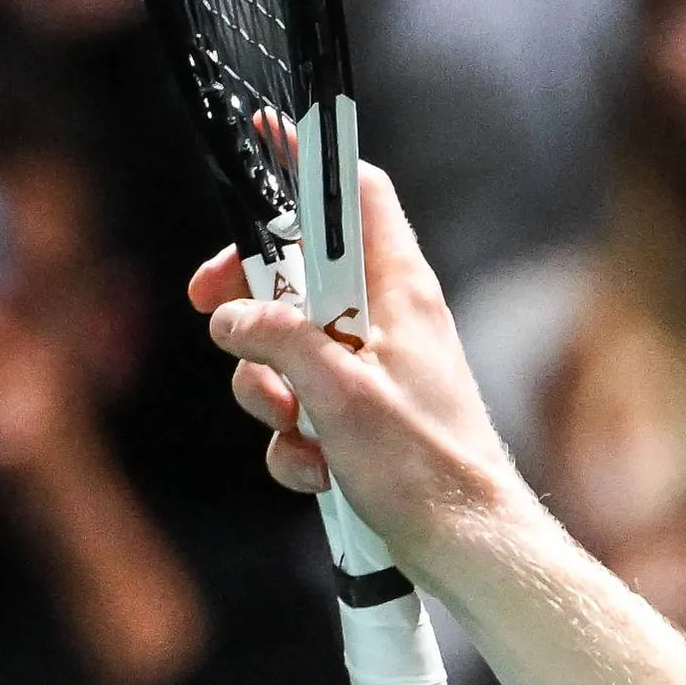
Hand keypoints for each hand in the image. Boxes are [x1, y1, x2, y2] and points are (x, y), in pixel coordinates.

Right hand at [202, 165, 534, 581]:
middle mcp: (387, 321)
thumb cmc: (426, 466)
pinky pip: (301, 414)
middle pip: (295, 275)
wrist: (467, 547)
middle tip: (218, 317)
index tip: (262, 137)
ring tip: (301, 430)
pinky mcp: (361, 422)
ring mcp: (372, 373)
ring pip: (284, 353)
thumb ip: (280, 337)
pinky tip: (318, 473)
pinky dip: (296, 445)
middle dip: (249, 307)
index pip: (356, 194)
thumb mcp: (340, 390)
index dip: (308, 162)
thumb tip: (232, 313)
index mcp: (398, 290)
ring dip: (270, 395)